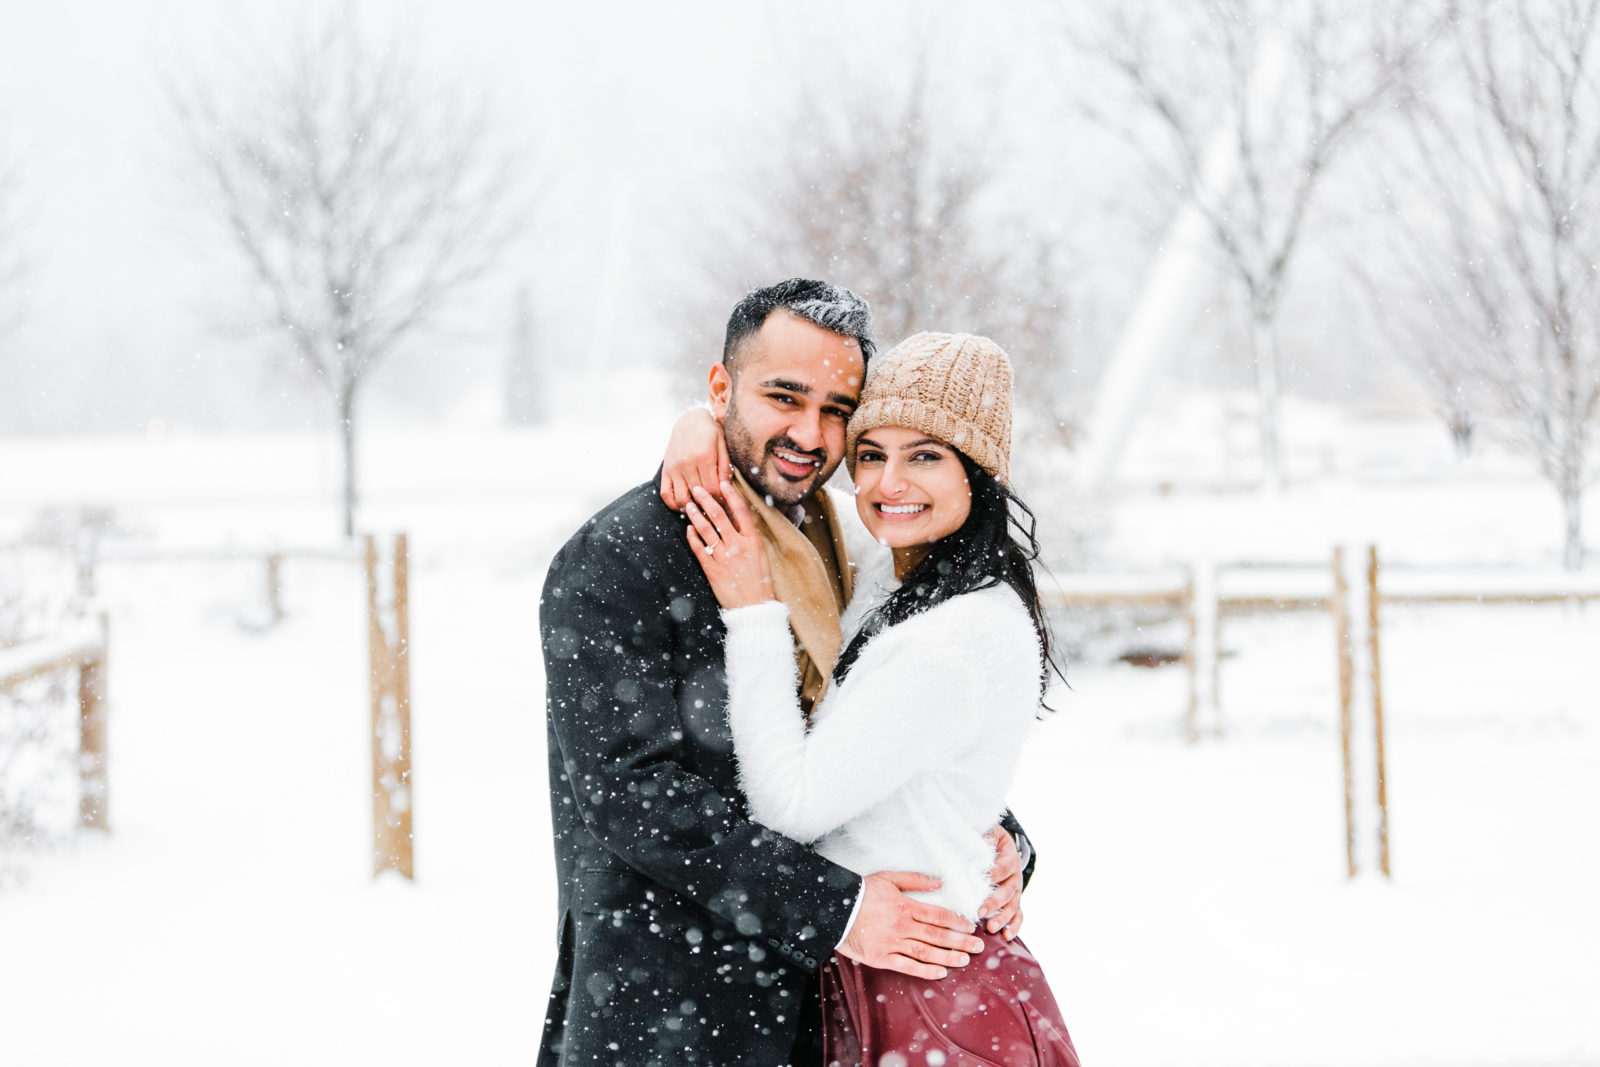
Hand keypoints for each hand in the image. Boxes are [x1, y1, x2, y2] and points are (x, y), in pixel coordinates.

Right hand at [660, 408, 729, 511]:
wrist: (689, 420)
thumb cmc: (711, 432)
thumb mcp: (723, 445)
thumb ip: (725, 467)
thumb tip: (726, 489)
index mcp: (704, 457)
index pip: (713, 489)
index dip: (721, 501)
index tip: (726, 506)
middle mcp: (686, 463)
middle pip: (699, 496)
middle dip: (709, 507)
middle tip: (717, 512)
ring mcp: (674, 467)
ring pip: (682, 499)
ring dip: (692, 508)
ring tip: (702, 510)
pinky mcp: (666, 469)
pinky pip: (666, 493)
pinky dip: (674, 504)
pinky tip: (684, 506)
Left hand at [685, 483, 772, 608]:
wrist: (754, 607)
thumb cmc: (760, 582)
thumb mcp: (761, 556)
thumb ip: (749, 538)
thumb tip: (739, 520)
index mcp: (752, 541)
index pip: (740, 511)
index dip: (730, 495)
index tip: (722, 483)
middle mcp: (737, 546)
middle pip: (719, 517)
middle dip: (706, 500)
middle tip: (697, 489)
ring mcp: (723, 557)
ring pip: (706, 530)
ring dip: (696, 515)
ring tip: (689, 505)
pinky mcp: (712, 569)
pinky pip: (699, 549)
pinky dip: (692, 537)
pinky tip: (688, 529)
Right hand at [837, 871, 984, 979]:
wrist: (835, 910)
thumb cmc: (863, 892)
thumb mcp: (888, 878)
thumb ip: (914, 880)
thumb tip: (939, 882)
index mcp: (904, 905)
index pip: (938, 915)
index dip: (957, 922)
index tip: (971, 927)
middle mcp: (901, 925)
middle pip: (937, 935)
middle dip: (961, 942)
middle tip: (979, 947)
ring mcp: (891, 943)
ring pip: (926, 952)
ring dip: (948, 957)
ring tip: (965, 960)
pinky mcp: (881, 958)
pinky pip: (907, 966)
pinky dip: (925, 971)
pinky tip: (940, 972)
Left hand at [978, 825, 1023, 939]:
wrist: (1000, 844)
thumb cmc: (989, 839)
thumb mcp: (989, 832)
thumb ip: (983, 837)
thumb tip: (967, 843)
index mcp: (1010, 858)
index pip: (1003, 868)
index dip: (993, 875)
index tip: (980, 881)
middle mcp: (1015, 876)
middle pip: (1007, 891)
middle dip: (994, 903)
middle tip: (980, 912)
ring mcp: (1015, 890)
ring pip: (1012, 906)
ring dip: (1002, 918)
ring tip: (991, 928)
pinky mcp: (1014, 901)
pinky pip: (1018, 915)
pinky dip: (1014, 926)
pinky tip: (1006, 936)